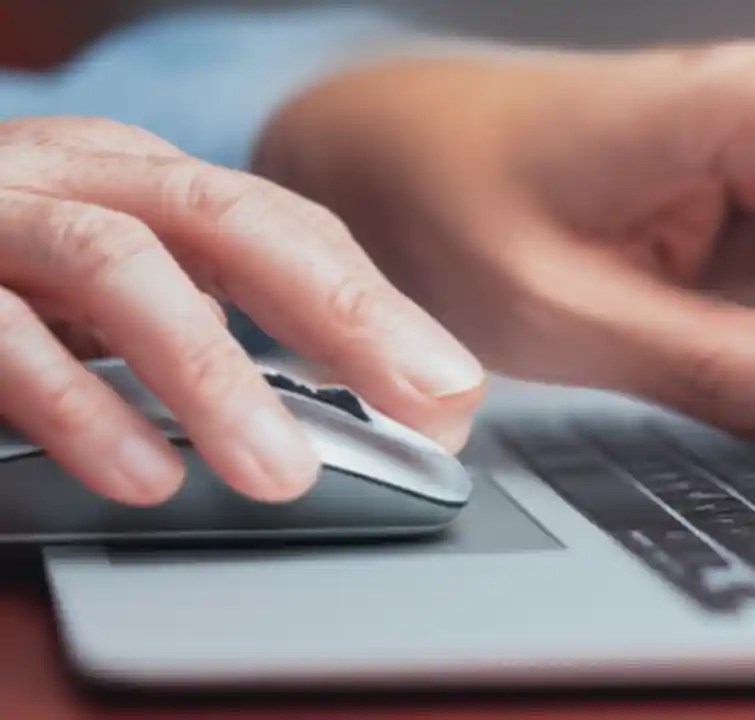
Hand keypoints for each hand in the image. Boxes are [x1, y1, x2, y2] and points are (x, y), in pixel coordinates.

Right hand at [0, 118, 481, 505]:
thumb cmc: (1, 279)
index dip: (374, 305)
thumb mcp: (122, 289)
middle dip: (342, 315)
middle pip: (232, 223)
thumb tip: (360, 393)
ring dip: (215, 376)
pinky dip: (79, 408)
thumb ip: (218, 324)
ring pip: (122, 269)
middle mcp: (78, 181)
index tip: (448, 388)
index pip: (285, 225)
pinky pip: (2, 336)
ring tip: (283, 472)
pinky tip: (143, 473)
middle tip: (426, 402)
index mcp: (143, 180)